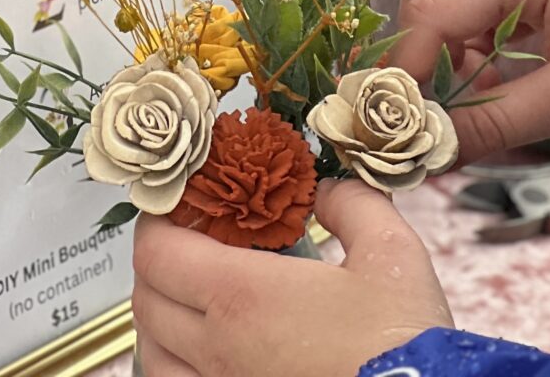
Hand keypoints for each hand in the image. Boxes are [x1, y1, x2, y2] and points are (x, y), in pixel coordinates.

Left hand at [132, 181, 450, 376]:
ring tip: (192, 300)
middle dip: (158, 264)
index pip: (156, 251)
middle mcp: (219, 351)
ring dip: (161, 320)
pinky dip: (176, 367)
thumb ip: (353, 205)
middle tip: (187, 242)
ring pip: (153, 356)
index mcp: (242, 297)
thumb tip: (328, 190)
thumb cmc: (404, 346)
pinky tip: (211, 354)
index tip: (176, 204)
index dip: (158, 220)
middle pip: (146, 300)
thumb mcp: (392, 252)